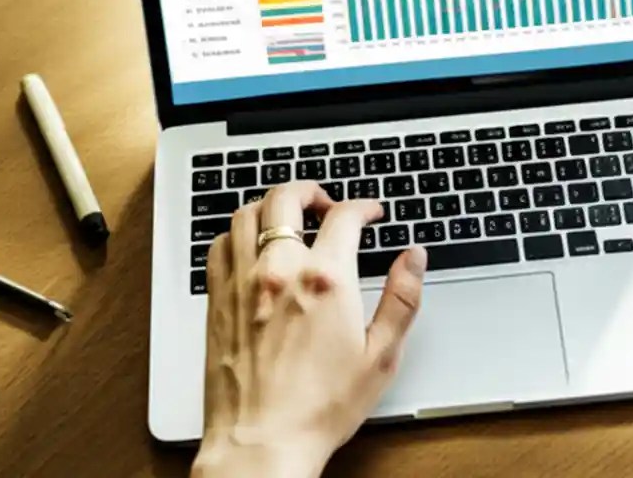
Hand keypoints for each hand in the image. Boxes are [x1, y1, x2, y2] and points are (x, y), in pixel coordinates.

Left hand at [192, 181, 426, 477]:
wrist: (262, 442)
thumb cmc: (320, 408)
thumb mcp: (381, 356)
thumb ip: (402, 298)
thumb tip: (414, 259)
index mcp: (326, 280)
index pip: (345, 216)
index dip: (363, 207)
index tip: (371, 213)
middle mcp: (280, 270)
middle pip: (287, 197)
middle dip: (312, 190)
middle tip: (327, 204)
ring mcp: (243, 282)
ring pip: (247, 213)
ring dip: (272, 206)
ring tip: (289, 217)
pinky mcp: (217, 300)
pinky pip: (218, 245)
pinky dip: (237, 232)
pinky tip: (251, 245)